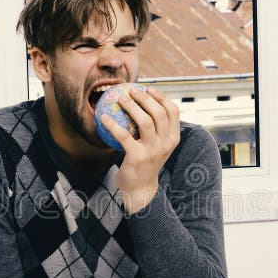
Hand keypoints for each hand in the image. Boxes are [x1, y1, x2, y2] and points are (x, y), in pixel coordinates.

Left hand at [99, 86, 179, 213]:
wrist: (140, 188)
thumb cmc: (146, 162)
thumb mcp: (158, 146)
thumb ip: (157, 129)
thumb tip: (144, 102)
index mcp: (173, 138)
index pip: (173, 112)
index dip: (162, 97)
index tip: (149, 89)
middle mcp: (166, 143)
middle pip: (159, 113)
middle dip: (145, 98)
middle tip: (132, 91)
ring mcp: (152, 151)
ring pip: (145, 121)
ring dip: (132, 106)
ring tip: (121, 99)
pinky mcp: (137, 157)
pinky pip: (123, 135)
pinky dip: (112, 124)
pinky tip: (103, 117)